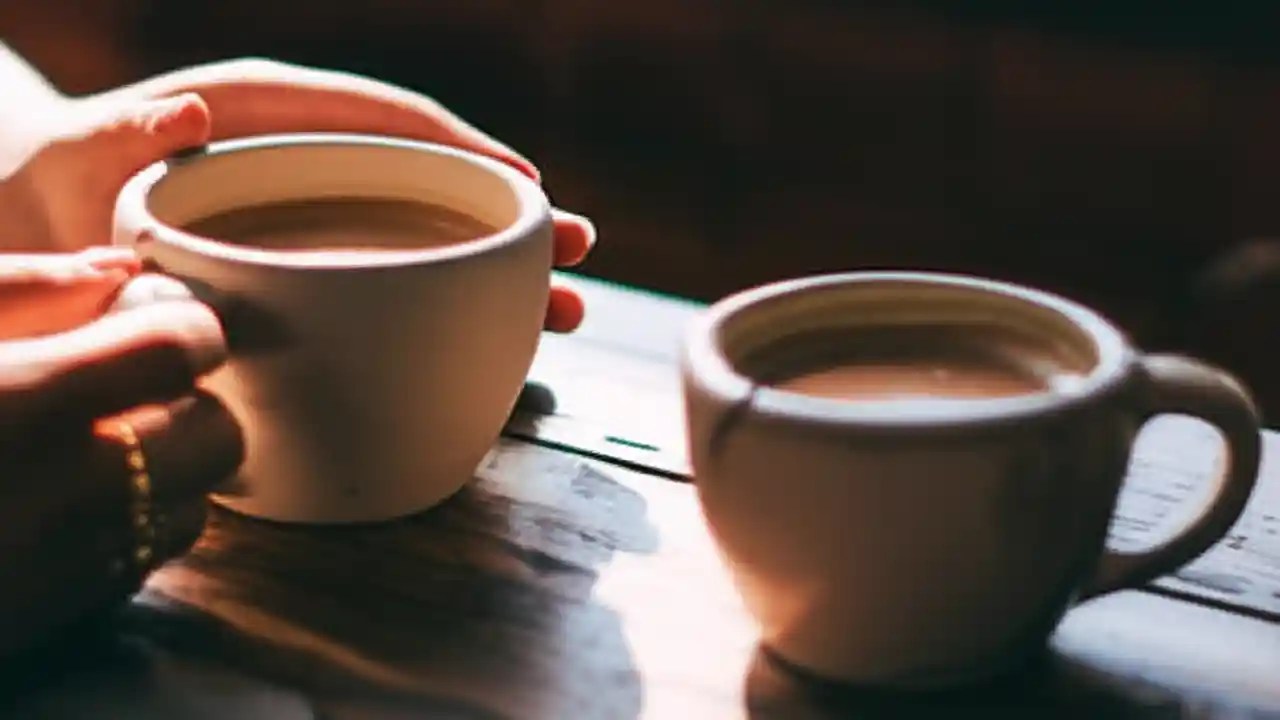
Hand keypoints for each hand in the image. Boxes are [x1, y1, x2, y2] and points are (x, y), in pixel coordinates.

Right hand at [0, 249, 240, 658]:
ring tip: (100, 445)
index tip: (157, 318)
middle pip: (217, 432)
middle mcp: (67, 490)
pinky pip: (144, 565)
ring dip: (170, 469)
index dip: (185, 322)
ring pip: (194, 505)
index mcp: (28, 398)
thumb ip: (15, 290)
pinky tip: (72, 503)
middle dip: (191, 399)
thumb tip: (117, 271)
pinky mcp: (52, 619)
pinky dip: (134, 525)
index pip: (187, 344)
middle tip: (132, 383)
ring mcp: (66, 566)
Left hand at [14, 58, 595, 331]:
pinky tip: (496, 340)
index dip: (461, 148)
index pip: (383, 118)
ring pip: (429, 235)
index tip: (526, 182)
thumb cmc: (59, 183)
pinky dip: (450, 304)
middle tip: (581, 247)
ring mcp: (321, 213)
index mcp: (270, 112)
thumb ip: (128, 135)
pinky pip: (398, 276)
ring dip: (499, 271)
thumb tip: (191, 112)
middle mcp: (313, 157)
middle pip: (432, 180)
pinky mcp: (317, 262)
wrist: (39, 221)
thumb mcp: (83, 155)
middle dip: (510, 217)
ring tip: (569, 308)